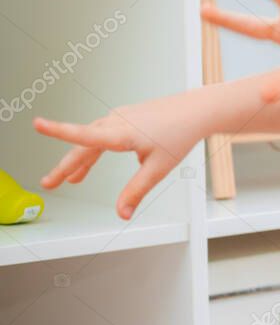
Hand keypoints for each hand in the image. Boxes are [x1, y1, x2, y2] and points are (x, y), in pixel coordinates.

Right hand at [34, 94, 206, 219]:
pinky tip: (89, 164)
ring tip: (69, 181)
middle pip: (84, 145)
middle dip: (65, 166)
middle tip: (48, 185)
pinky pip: (101, 135)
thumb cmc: (181, 135)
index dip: (60, 131)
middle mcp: (116, 121)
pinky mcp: (125, 117)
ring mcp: (119, 117)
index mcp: (123, 133)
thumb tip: (122, 214)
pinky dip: (92, 150)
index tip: (38, 124)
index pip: (85, 136)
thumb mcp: (158, 168)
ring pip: (92, 140)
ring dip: (79, 160)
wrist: (197, 111)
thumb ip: (136, 191)